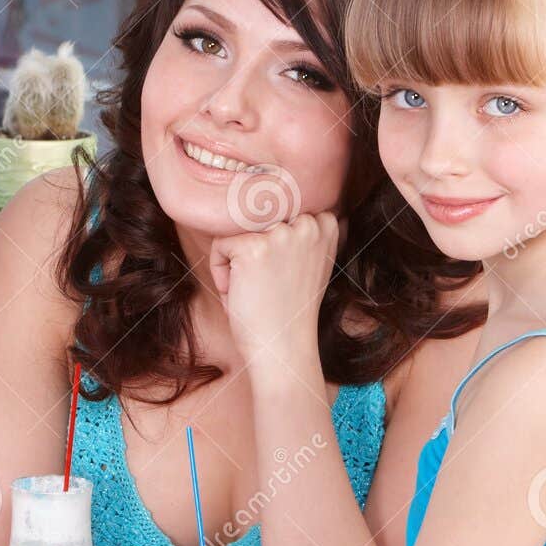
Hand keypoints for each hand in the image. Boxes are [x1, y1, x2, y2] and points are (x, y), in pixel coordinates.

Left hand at [208, 211, 340, 383]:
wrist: (284, 348)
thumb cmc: (288, 310)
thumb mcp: (309, 262)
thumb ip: (300, 232)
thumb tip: (266, 196)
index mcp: (326, 224)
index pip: (280, 210)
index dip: (271, 244)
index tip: (281, 276)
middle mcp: (308, 223)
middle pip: (257, 219)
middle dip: (252, 252)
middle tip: (266, 286)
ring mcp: (281, 233)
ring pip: (237, 231)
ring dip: (236, 263)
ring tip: (253, 290)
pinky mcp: (253, 246)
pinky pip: (219, 245)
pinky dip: (221, 272)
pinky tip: (239, 294)